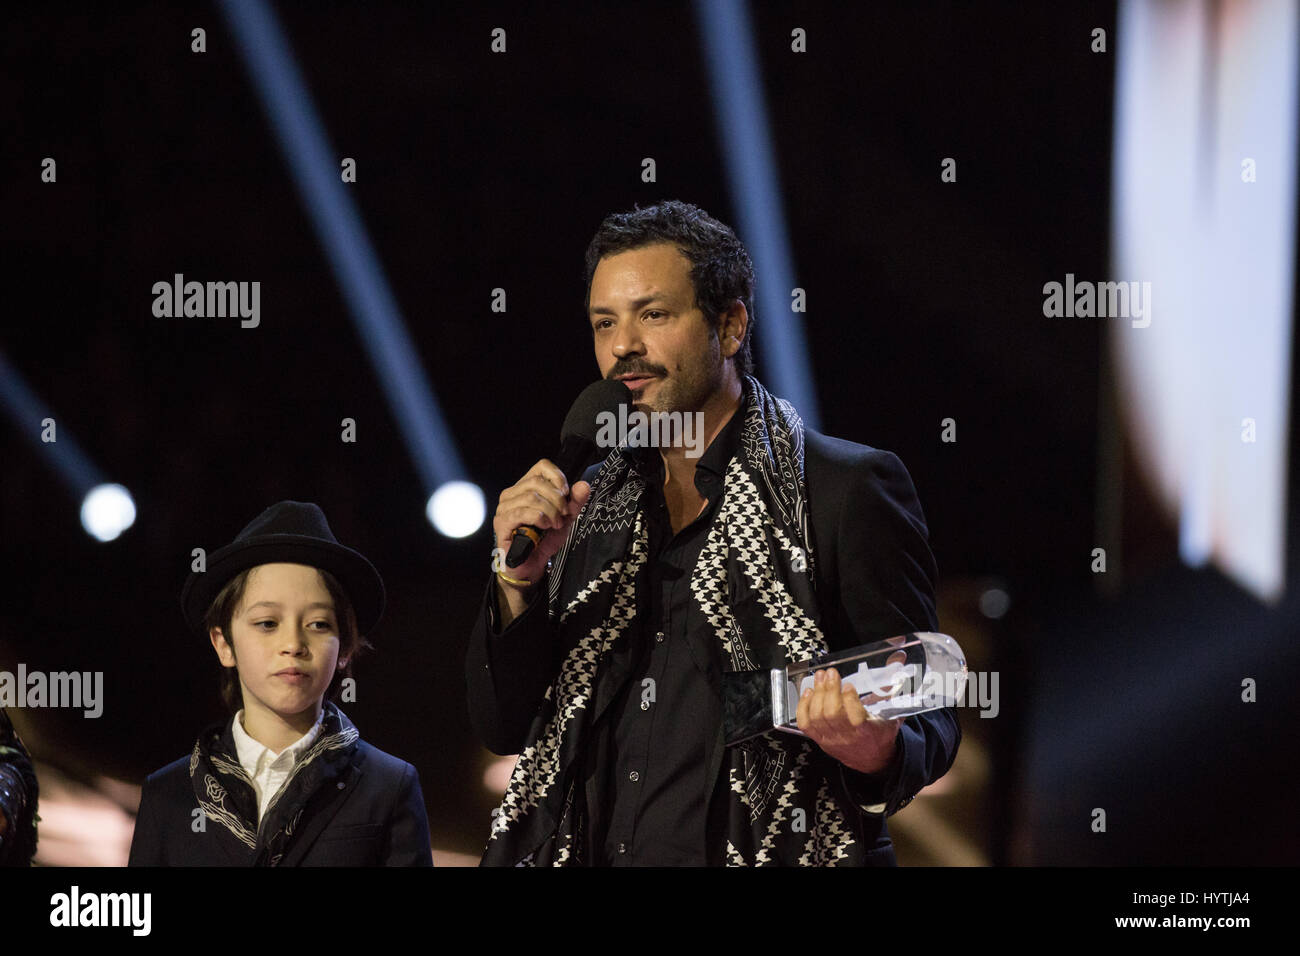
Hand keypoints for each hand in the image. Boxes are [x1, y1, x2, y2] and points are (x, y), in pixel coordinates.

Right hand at [492, 459, 591, 617]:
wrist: (531, 565)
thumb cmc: (543, 540)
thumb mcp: (565, 518)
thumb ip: (574, 502)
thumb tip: (584, 486)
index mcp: (526, 487)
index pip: (541, 467)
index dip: (558, 477)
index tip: (566, 494)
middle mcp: (512, 494)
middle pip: (538, 482)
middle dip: (557, 499)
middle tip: (563, 515)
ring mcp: (504, 507)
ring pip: (532, 496)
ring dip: (550, 511)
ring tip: (555, 524)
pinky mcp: (501, 522)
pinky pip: (523, 512)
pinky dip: (540, 518)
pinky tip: (545, 526)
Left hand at [796, 667, 901, 774]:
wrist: (872, 760)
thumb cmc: (881, 733)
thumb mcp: (893, 713)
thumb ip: (894, 686)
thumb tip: (899, 657)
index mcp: (868, 732)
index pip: (855, 718)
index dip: (849, 700)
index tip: (848, 685)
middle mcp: (847, 737)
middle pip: (832, 714)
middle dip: (829, 690)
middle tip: (830, 674)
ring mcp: (831, 739)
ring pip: (817, 717)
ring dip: (817, 694)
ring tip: (819, 677)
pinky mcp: (820, 739)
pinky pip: (805, 724)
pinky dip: (803, 707)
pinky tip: (808, 693)